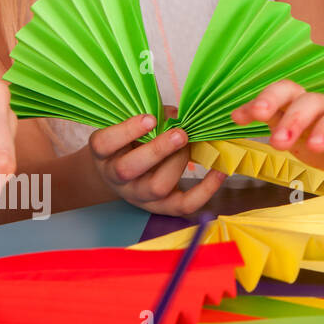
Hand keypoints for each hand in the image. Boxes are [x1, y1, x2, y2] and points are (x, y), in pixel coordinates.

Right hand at [88, 106, 224, 214]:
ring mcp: (139, 195)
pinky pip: (184, 205)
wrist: (126, 174)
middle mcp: (118, 177)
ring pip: (157, 187)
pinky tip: (219, 171)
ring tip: (190, 144)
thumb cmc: (134, 141)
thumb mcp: (135, 127)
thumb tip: (178, 115)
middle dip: (157, 149)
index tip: (150, 118)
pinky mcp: (162, 207)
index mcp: (105, 153)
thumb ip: (154, 117)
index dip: (126, 131)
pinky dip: (205, 190)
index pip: (105, 143)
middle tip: (180, 133)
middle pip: (129, 169)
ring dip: (179, 163)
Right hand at [230, 82, 323, 195]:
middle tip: (279, 142)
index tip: (315, 145)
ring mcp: (306, 111)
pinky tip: (237, 117)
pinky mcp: (287, 117)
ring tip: (253, 114)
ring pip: (288, 93)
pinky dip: (252, 108)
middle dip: (294, 119)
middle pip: (310, 102)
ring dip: (270, 100)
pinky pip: (270, 105)